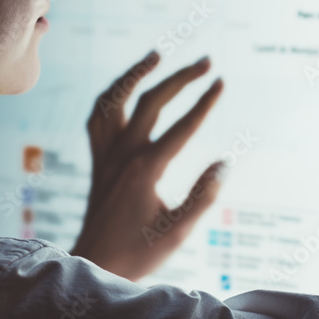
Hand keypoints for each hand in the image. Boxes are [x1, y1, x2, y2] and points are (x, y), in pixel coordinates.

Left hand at [72, 52, 225, 280]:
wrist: (94, 263)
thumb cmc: (139, 252)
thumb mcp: (178, 232)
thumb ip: (203, 197)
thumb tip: (225, 162)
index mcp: (145, 171)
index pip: (182, 127)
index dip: (205, 102)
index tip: (222, 82)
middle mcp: (122, 155)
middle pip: (152, 101)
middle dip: (182, 77)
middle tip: (208, 62)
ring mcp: (105, 154)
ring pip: (115, 99)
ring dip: (135, 73)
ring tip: (158, 55)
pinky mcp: (97, 158)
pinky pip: (98, 116)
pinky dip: (112, 95)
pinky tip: (127, 85)